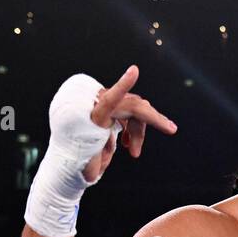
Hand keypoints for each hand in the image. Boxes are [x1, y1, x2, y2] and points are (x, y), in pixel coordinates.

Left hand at [84, 65, 177, 180]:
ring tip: (133, 153)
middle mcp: (98, 105)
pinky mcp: (106, 107)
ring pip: (133, 110)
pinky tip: (127, 144)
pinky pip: (127, 112)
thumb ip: (103, 157)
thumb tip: (118, 143)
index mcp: (93, 117)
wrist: (65, 155)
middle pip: (133, 106)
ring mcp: (103, 104)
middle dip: (152, 120)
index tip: (134, 70)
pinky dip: (132, 128)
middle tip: (171, 129)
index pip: (109, 99)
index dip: (123, 85)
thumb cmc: (76, 160)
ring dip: (138, 131)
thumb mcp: (87, 166)